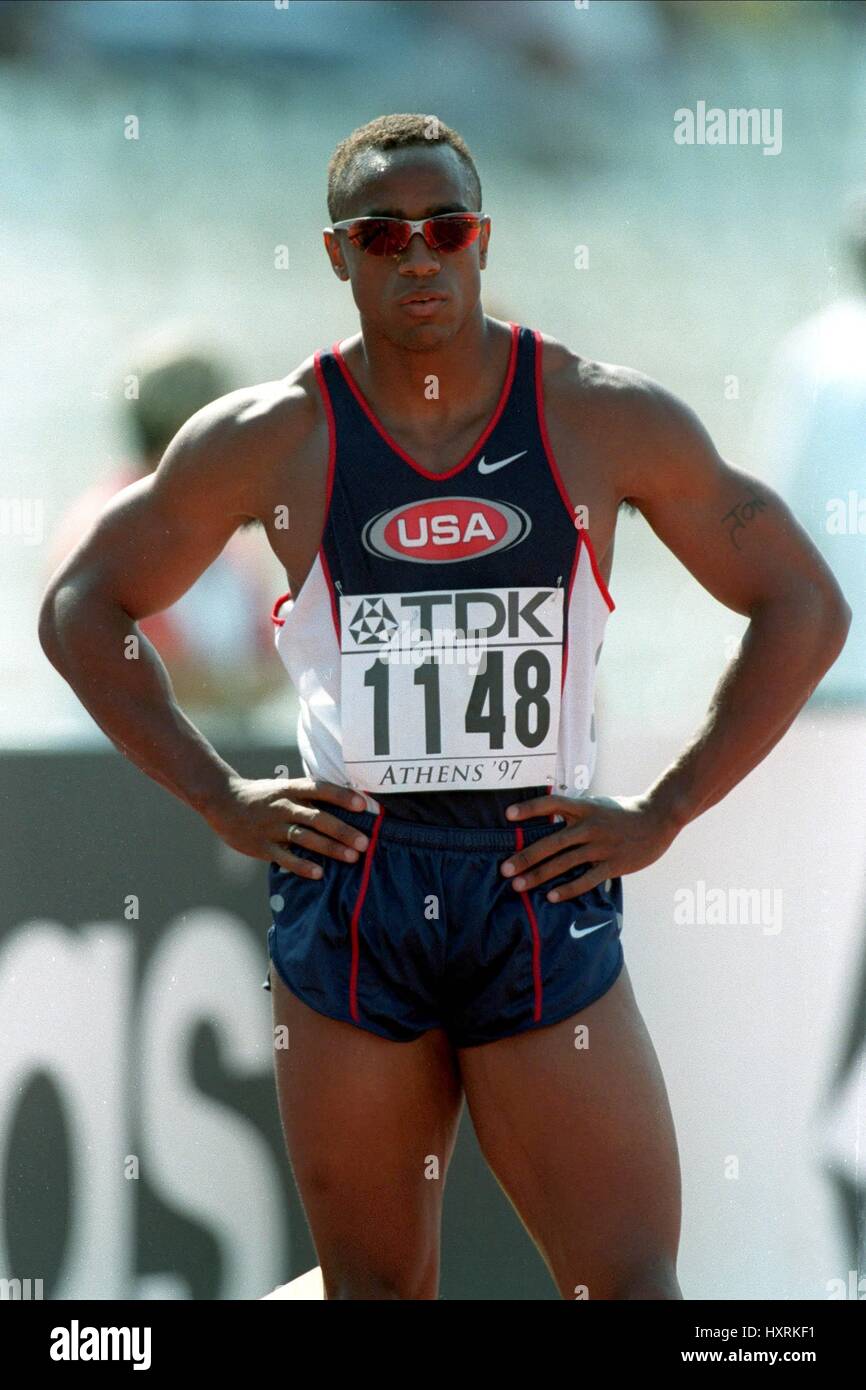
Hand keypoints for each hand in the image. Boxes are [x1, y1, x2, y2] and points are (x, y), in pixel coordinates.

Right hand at [203, 775, 369, 878]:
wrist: (222, 800)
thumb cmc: (263, 796)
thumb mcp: (284, 788)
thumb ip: (309, 796)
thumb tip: (347, 803)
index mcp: (290, 789)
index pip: (320, 789)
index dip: (341, 796)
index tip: (363, 805)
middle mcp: (283, 806)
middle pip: (317, 818)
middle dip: (343, 831)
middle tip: (365, 842)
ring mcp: (272, 827)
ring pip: (305, 838)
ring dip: (330, 848)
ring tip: (352, 858)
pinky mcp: (261, 846)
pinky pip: (284, 857)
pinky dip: (302, 865)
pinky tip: (319, 873)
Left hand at [501, 793, 677, 900]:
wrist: (659, 818)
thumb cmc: (624, 811)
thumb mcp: (598, 804)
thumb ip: (576, 811)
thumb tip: (550, 815)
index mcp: (585, 808)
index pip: (553, 804)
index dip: (530, 808)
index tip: (508, 815)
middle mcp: (590, 826)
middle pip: (552, 842)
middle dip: (526, 857)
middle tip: (505, 869)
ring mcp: (601, 847)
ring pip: (564, 863)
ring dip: (539, 876)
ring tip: (519, 886)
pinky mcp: (613, 865)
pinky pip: (586, 879)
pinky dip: (568, 889)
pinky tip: (552, 897)